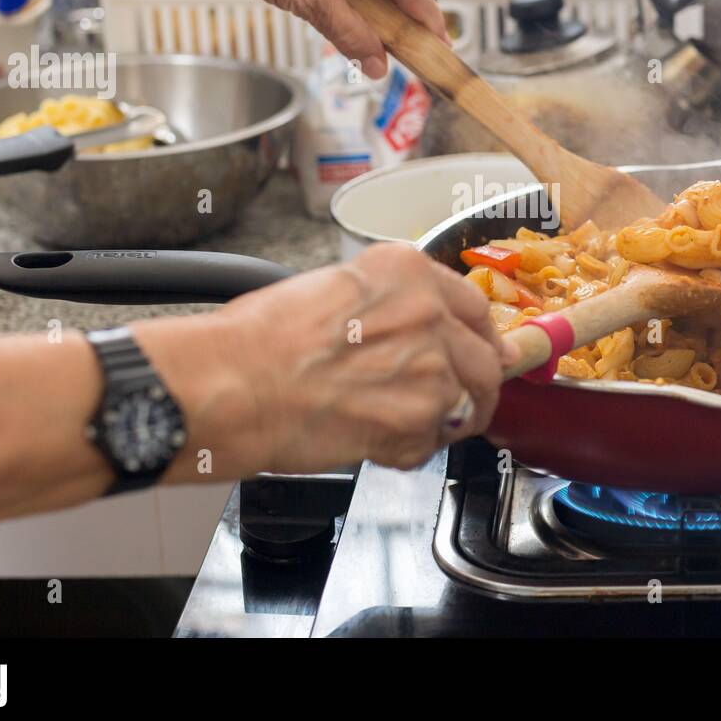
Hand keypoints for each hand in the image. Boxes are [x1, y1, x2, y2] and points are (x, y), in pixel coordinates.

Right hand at [138, 244, 514, 475]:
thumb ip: (391, 304)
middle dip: (476, 386)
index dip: (478, 337)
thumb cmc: (259, 339)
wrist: (233, 383)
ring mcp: (432, 366)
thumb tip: (420, 330)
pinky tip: (369, 438)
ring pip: (467, 405)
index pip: (473, 306)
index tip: (479, 352)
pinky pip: (432, 443)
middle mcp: (429, 311)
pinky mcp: (420, 419)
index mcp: (407, 270)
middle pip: (486, 358)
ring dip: (441, 421)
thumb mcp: (335, 287)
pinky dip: (408, 451)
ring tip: (396, 426)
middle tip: (458, 403)